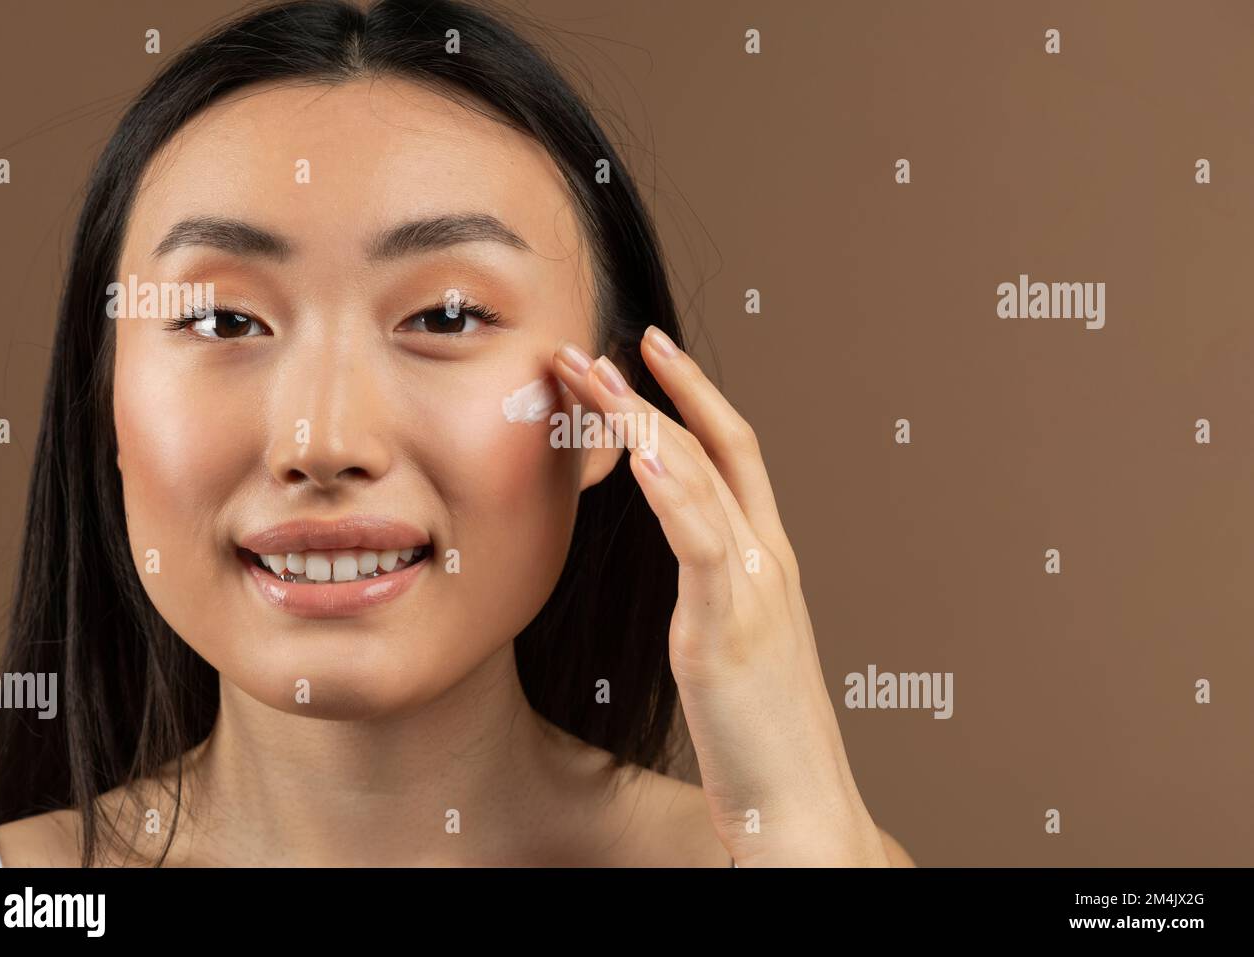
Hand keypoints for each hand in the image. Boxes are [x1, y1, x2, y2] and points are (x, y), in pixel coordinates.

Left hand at [552, 326, 891, 866]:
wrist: (804, 811)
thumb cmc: (762, 739)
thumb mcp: (737, 646)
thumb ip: (715, 593)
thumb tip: (684, 564)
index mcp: (768, 561)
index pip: (731, 452)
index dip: (691, 394)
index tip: (643, 353)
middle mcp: (768, 560)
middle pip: (713, 445)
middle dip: (651, 388)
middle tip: (590, 346)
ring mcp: (755, 590)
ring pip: (702, 478)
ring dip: (640, 418)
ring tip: (591, 376)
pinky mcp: (730, 631)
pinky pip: (702, 543)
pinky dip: (672, 490)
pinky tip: (637, 450)